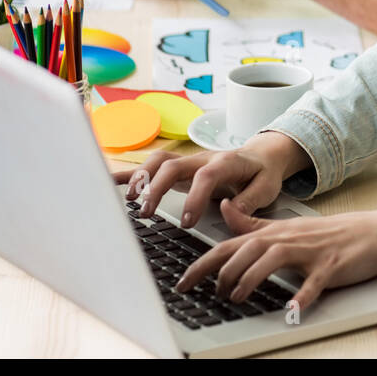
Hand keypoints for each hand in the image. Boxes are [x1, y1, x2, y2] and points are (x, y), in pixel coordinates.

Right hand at [112, 130, 307, 224]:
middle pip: (174, 165)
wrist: (262, 154)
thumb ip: (251, 200)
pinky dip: (130, 173)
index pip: (207, 175)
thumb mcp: (268, 187)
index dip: (195, 196)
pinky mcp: (179, 168)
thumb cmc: (263, 173)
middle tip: (148, 213)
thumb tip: (229, 210)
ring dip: (142, 179)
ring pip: (159, 162)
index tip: (187, 221)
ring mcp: (189, 161)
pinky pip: (151, 167)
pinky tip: (108, 181)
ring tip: (132, 203)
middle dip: (157, 187)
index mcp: (227, 162)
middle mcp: (202, 158)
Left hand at [174, 204, 376, 309]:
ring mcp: (310, 252)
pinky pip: (313, 282)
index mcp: (274, 233)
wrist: (374, 233)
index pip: (230, 245)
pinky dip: (301, 297)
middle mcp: (287, 238)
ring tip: (238, 297)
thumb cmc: (330, 235)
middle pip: (246, 250)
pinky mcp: (330, 266)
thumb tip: (224, 209)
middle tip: (209, 293)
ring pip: (272, 260)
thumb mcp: (288, 226)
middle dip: (220, 272)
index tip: (182, 282)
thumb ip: (253, 223)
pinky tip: (292, 311)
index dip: (203, 263)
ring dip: (251, 279)